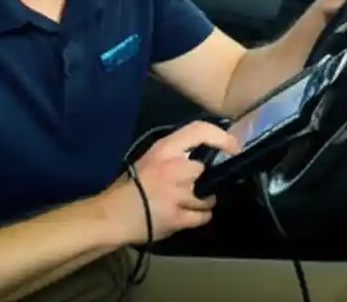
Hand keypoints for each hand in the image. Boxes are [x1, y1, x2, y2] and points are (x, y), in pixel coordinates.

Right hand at [106, 121, 241, 244]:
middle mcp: (174, 168)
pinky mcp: (178, 217)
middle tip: (194, 186)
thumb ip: (174, 154)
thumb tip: (201, 155)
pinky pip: (203, 216)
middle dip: (203, 180)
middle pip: (205, 170)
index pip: (200, 130)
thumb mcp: (150, 158)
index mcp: (164, 149)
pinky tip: (189, 215)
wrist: (113, 215)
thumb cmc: (131, 185)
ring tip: (189, 203)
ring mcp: (177, 194)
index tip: (233, 147)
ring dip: (203, 201)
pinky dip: (200, 216)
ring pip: (208, 197)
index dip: (221, 137)